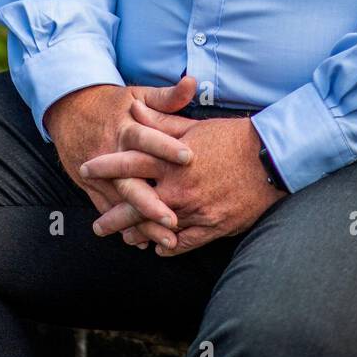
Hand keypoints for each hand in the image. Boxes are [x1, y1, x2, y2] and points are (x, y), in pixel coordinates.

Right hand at [44, 76, 196, 250]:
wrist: (69, 110)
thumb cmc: (112, 104)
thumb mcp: (137, 95)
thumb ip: (166, 96)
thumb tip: (192, 82)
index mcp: (125, 127)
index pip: (147, 138)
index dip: (167, 147)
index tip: (190, 158)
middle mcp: (111, 153)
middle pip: (131, 180)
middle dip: (150, 202)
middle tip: (173, 220)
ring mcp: (99, 173)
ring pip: (121, 202)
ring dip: (142, 223)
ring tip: (165, 241)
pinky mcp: (90, 185)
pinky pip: (107, 208)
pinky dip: (123, 225)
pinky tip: (142, 241)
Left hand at [80, 108, 286, 255]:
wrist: (270, 159)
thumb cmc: (232, 137)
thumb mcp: (193, 127)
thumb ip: (160, 120)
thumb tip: (132, 108)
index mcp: (171, 161)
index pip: (128, 163)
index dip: (104, 167)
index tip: (85, 169)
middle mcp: (178, 189)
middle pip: (135, 206)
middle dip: (112, 217)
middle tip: (97, 226)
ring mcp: (195, 211)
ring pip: (157, 229)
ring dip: (138, 235)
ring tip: (125, 239)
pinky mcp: (213, 227)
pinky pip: (184, 243)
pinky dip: (169, 247)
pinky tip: (159, 249)